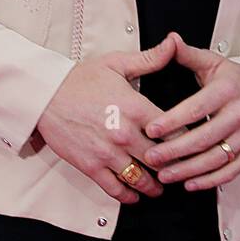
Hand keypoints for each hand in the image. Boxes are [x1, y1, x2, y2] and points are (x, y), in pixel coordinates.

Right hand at [36, 34, 184, 203]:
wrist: (45, 95)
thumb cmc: (80, 79)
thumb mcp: (117, 63)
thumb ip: (150, 59)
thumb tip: (173, 44)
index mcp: (135, 108)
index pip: (174, 132)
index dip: (188, 141)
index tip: (194, 145)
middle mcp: (124, 134)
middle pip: (161, 159)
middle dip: (173, 167)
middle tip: (180, 170)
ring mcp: (108, 153)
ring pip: (141, 179)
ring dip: (153, 186)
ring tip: (160, 187)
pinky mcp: (91, 166)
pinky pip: (115, 189)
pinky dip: (129, 195)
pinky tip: (135, 194)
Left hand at [140, 31, 239, 190]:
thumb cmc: (236, 79)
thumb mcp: (213, 62)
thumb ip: (188, 54)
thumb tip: (170, 40)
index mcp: (227, 89)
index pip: (196, 108)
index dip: (172, 121)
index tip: (151, 129)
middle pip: (204, 138)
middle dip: (174, 151)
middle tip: (151, 157)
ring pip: (216, 159)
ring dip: (188, 170)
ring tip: (165, 174)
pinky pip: (231, 171)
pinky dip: (210, 181)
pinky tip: (190, 183)